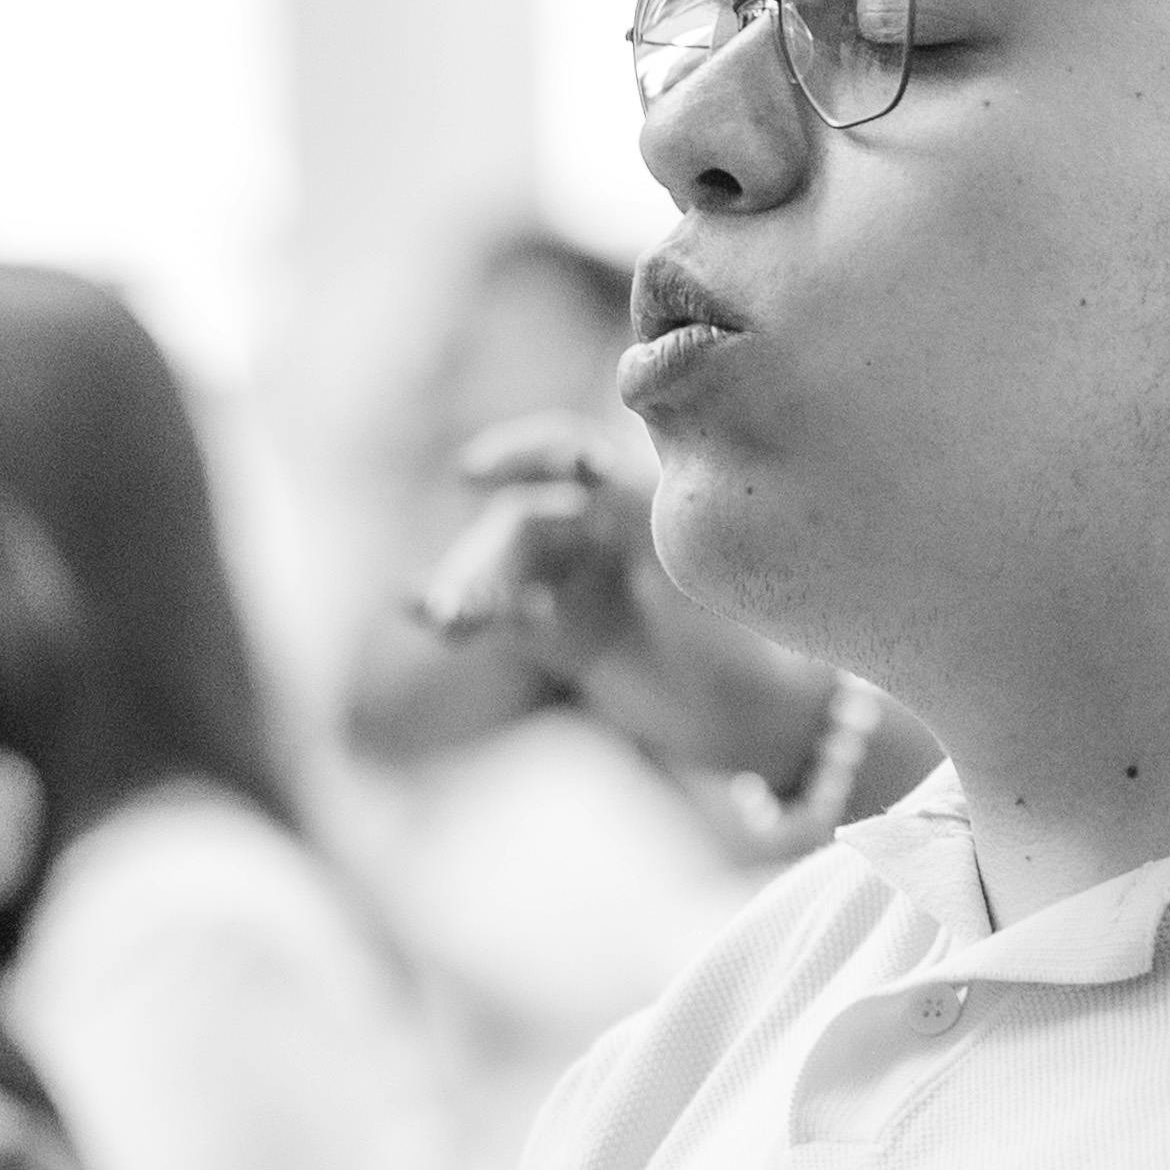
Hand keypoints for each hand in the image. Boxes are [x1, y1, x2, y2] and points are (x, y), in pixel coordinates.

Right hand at [413, 415, 844, 786]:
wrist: (752, 718)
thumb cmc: (736, 629)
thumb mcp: (681, 560)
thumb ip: (631, 502)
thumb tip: (580, 451)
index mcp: (634, 492)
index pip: (565, 453)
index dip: (518, 454)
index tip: (470, 471)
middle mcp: (599, 527)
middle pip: (522, 524)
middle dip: (484, 558)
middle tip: (460, 603)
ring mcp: (576, 580)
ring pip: (502, 570)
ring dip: (467, 588)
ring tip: (447, 623)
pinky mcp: (559, 633)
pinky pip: (500, 614)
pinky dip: (464, 608)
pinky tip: (417, 611)